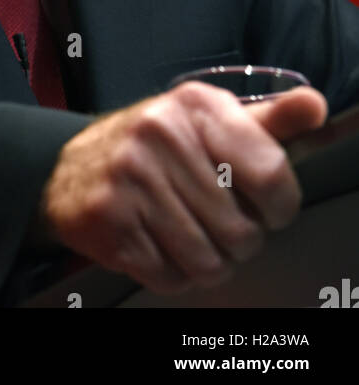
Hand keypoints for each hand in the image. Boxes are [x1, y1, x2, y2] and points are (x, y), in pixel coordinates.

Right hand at [33, 81, 327, 293]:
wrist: (69, 166)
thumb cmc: (152, 144)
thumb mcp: (206, 119)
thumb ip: (267, 121)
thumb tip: (315, 107)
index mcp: (195, 106)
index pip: (271, 172)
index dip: (279, 205)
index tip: (267, 207)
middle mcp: (160, 136)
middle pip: (241, 230)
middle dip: (238, 239)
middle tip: (219, 222)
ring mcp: (131, 180)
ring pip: (208, 262)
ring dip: (208, 261)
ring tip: (192, 236)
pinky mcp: (109, 222)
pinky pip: (170, 277)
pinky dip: (173, 273)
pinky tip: (160, 243)